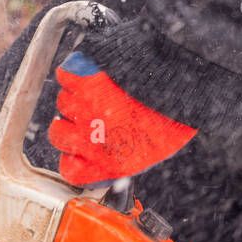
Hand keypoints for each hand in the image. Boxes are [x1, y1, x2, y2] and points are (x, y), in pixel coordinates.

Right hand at [49, 50, 196, 185]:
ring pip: (63, 102)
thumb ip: (119, 158)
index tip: (77, 149)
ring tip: (102, 89)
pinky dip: (75, 71)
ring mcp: (84, 109)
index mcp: (109, 163)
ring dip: (77, 96)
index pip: (70, 169)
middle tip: (87, 114)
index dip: (72, 156)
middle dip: (69, 125)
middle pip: (58, 135)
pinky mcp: (82, 79)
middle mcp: (91, 140)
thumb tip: (105, 158)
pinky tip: (94, 72)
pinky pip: (66, 74)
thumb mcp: (149, 152)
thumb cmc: (173, 117)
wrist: (183, 81)